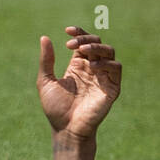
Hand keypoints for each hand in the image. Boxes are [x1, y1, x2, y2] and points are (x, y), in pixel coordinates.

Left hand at [37, 27, 120, 141]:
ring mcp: (104, 76)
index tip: (67, 30)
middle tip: (72, 44)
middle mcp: (93, 68)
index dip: (79, 33)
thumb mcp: (46, 82)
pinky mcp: (112, 87)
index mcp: (79, 66)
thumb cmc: (56, 109)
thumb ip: (46, 61)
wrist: (66, 129)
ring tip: (82, 50)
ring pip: (109, 52)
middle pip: (97, 43)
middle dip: (86, 39)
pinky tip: (92, 65)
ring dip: (97, 48)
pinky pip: (115, 68)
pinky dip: (106, 63)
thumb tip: (44, 37)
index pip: (84, 42)